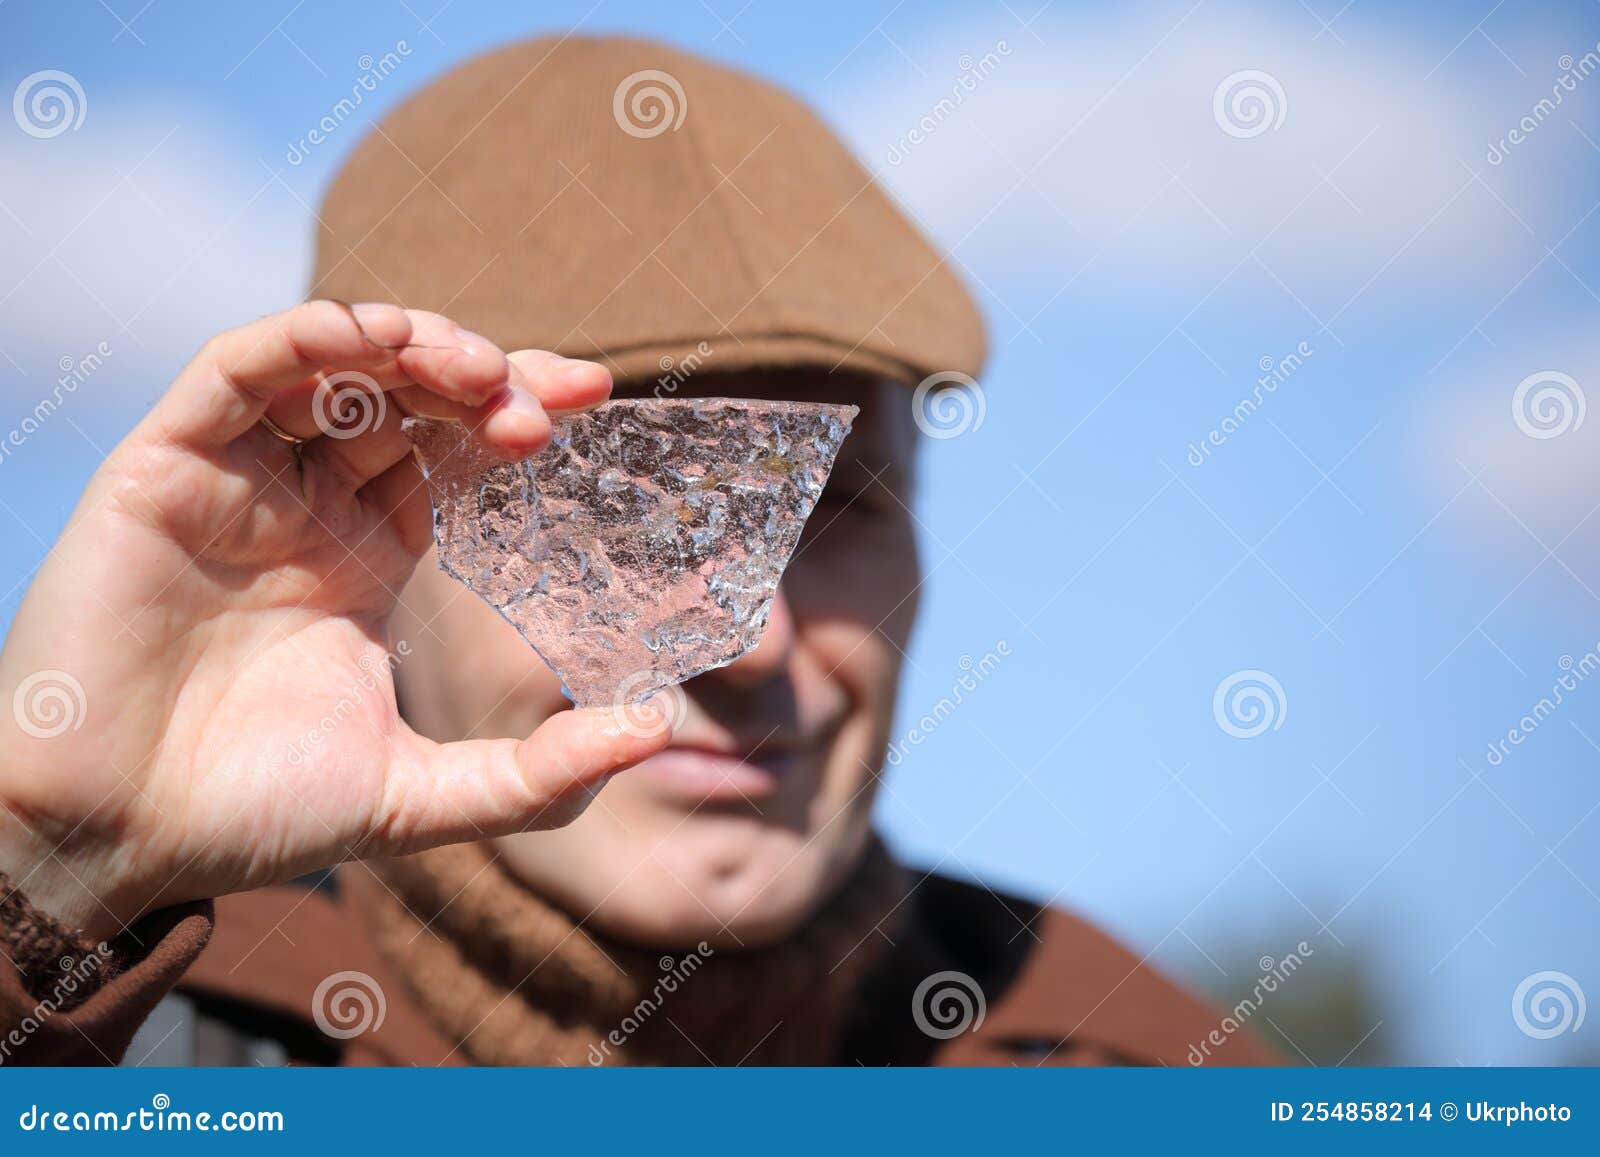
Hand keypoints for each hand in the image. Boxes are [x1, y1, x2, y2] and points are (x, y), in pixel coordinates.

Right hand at [0, 301, 667, 936]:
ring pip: (329, 366)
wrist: (115, 842)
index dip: (518, 412)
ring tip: (478, 372)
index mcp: (364, 558)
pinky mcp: (164, 469)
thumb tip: (655, 732)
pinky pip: (234, 371)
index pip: (453, 453)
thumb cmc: (252, 816)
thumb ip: (537, 774)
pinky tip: (376, 338)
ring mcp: (236, 483)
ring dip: (409, 345)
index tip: (596, 398)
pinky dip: (305, 337)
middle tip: (547, 400)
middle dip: (481, 379)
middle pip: (406, 397)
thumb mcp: (420, 797)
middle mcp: (305, 508)